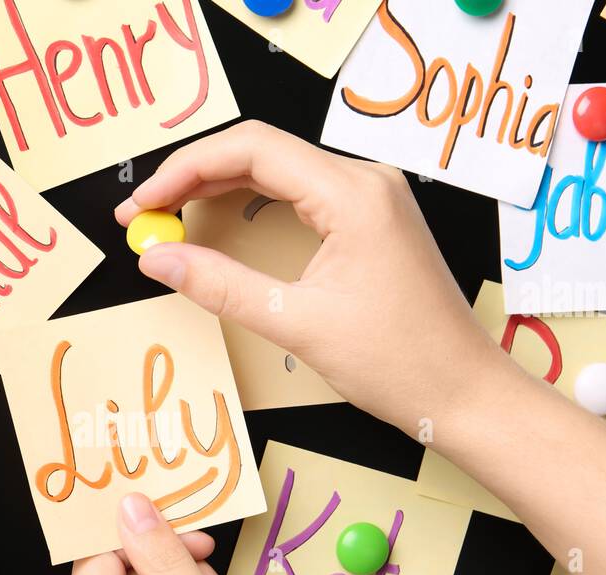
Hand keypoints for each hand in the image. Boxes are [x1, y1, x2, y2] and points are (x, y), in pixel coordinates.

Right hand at [115, 120, 513, 436]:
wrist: (464, 392)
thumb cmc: (398, 362)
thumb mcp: (297, 325)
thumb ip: (220, 285)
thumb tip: (156, 258)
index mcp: (352, 194)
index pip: (251, 149)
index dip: (184, 170)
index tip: (141, 204)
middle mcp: (364, 181)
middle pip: (261, 151)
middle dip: (194, 177)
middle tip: (142, 214)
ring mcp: (370, 198)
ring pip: (278, 170)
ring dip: (219, 188)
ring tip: (168, 217)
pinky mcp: (370, 221)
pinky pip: (298, 193)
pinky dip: (251, 204)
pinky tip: (218, 224)